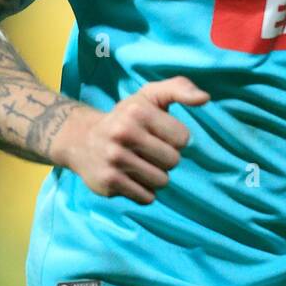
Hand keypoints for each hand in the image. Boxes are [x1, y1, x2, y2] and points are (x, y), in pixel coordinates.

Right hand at [56, 77, 209, 204]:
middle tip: (149, 151)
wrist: (81, 139)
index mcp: (137, 111)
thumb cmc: (126, 117)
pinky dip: (144, 191)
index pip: (183, 138)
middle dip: (166, 159)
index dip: (176, 138)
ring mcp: (114, 159)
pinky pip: (146, 197)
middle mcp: (123, 133)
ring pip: (161, 181)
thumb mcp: (150, 96)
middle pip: (173, 161)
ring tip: (140, 164)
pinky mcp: (109, 182)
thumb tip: (205, 98)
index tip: (160, 134)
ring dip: (156, 176)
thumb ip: (180, 89)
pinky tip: (130, 177)